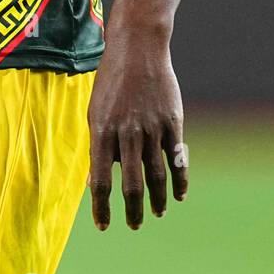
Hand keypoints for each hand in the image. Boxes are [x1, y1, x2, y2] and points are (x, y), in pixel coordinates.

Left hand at [88, 29, 187, 228]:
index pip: (99, 180)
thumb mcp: (95, 112)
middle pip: (131, 185)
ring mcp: (151, 127)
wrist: (138, 48)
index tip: (103, 225)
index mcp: (101, 131)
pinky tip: (179, 194)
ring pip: (156, 175)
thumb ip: (97, 147)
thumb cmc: (111, 82)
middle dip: (133, 211)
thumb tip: (94, 183)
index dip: (102, 207)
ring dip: (158, 200)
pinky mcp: (172, 121)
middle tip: (134, 225)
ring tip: (157, 213)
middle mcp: (126, 133)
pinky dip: (180, 179)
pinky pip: (176, 158)